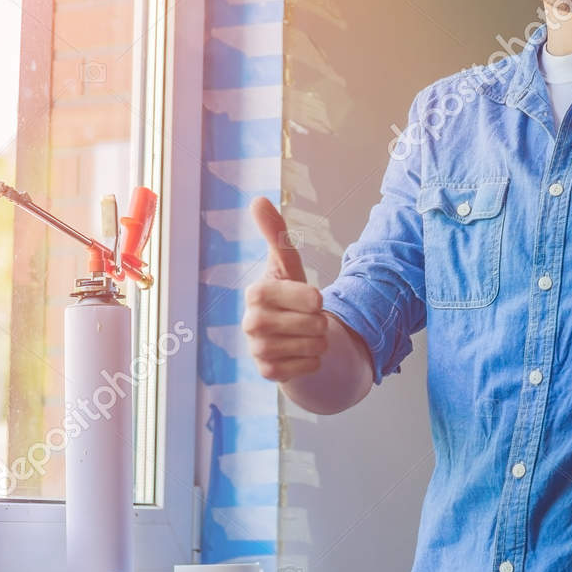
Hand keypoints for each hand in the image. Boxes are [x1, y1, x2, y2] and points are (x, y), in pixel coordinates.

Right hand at [242, 196, 328, 382]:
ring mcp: (257, 348)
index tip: (310, 298)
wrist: (285, 332)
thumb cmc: (288, 293)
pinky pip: (308, 367)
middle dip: (320, 322)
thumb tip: (257, 200)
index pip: (310, 298)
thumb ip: (275, 232)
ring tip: (306, 334)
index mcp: (256, 292)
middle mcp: (250, 322)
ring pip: (314, 347)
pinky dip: (313, 360)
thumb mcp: (287, 263)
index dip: (317, 299)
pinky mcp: (267, 371)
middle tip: (307, 318)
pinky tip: (300, 352)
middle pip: (314, 325)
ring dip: (319, 341)